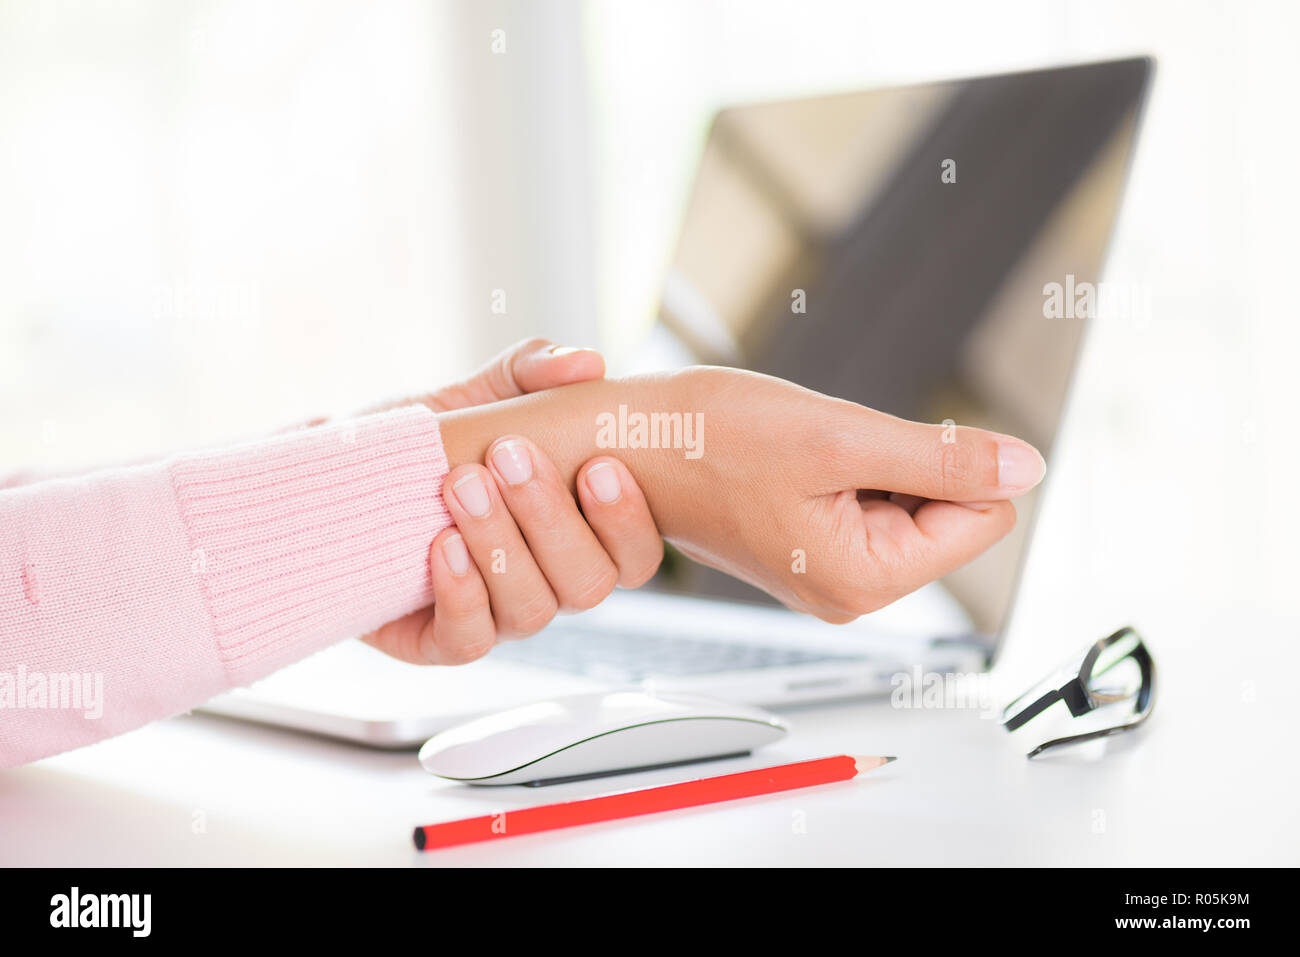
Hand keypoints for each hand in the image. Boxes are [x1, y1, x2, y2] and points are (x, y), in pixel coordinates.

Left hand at [360, 340, 662, 664]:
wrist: (339, 477)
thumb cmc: (428, 442)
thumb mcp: (482, 394)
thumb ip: (533, 371)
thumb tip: (586, 362)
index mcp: (577, 533)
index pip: (634, 554)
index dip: (627, 521)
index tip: (598, 465)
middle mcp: (549, 581)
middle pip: (589, 583)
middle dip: (551, 518)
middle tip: (508, 456)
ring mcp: (499, 615)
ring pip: (532, 610)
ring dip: (501, 545)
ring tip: (460, 485)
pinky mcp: (442, 639)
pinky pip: (471, 639)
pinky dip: (462, 593)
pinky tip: (442, 545)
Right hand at [438, 366, 1045, 623]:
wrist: (624, 442)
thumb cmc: (705, 440)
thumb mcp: (838, 436)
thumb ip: (943, 458)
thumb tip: (1028, 468)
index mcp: (861, 578)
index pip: (981, 516)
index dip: (946, 461)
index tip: (875, 441)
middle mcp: (848, 587)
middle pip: (947, 508)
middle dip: (902, 459)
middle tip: (827, 445)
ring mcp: (827, 568)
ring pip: (908, 495)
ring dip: (868, 456)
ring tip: (801, 451)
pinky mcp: (809, 542)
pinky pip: (868, 493)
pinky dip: (845, 461)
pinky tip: (794, 455)